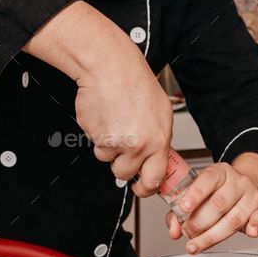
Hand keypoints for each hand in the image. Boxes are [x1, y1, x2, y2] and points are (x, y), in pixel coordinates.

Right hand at [75, 59, 172, 196]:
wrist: (110, 67)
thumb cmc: (136, 85)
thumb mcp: (161, 115)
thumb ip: (159, 141)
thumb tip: (157, 161)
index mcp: (158, 140)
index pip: (155, 178)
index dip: (146, 188)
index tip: (142, 189)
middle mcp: (138, 144)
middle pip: (126, 174)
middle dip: (123, 166)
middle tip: (123, 150)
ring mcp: (115, 141)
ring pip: (108, 159)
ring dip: (109, 148)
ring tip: (116, 124)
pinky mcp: (95, 135)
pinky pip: (96, 144)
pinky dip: (98, 135)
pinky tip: (106, 117)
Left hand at [166, 153, 257, 253]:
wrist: (253, 186)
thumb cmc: (221, 192)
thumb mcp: (200, 193)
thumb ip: (181, 211)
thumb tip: (174, 230)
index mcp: (220, 172)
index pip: (207, 179)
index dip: (195, 194)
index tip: (183, 207)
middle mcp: (238, 183)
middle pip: (218, 204)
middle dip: (198, 223)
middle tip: (187, 232)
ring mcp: (252, 197)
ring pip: (233, 219)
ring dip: (211, 236)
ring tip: (195, 245)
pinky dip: (256, 227)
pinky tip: (250, 232)